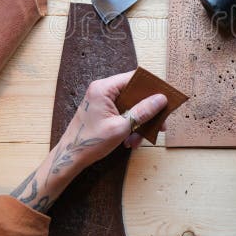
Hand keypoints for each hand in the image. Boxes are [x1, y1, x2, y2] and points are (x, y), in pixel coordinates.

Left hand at [10, 71, 166, 212]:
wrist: (70, 157)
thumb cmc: (90, 141)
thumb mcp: (121, 127)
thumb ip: (142, 111)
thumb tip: (161, 99)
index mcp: (104, 88)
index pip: (133, 78)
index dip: (151, 87)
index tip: (165, 98)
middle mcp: (103, 90)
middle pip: (134, 93)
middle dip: (146, 111)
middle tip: (159, 124)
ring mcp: (103, 101)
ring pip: (130, 106)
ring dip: (138, 123)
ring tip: (138, 140)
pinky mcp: (103, 111)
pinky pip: (123, 113)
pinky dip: (129, 126)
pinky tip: (130, 141)